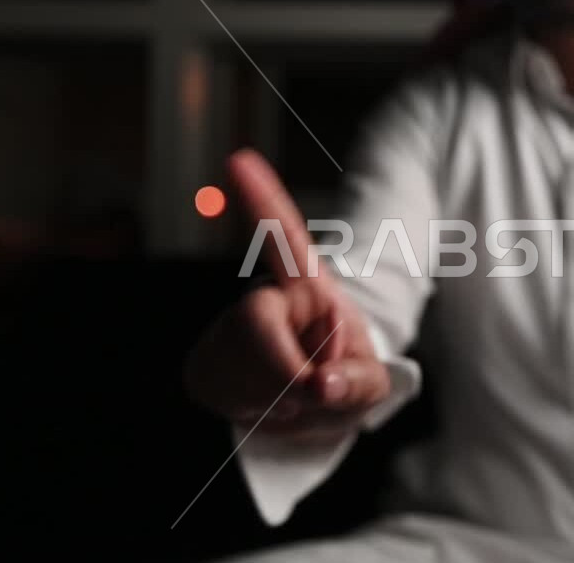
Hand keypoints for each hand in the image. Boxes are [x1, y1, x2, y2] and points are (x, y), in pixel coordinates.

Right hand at [184, 149, 389, 440]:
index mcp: (307, 288)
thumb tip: (319, 386)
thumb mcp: (371, 382)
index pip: (286, 241)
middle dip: (290, 373)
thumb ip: (358, 382)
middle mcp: (261, 300)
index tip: (240, 159)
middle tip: (316, 391)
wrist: (312, 407)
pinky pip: (224, 397)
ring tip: (298, 399)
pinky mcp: (202, 366)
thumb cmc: (345, 380)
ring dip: (281, 405)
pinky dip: (255, 416)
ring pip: (242, 373)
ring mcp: (226, 332)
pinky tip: (268, 408)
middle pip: (255, 325)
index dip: (261, 200)